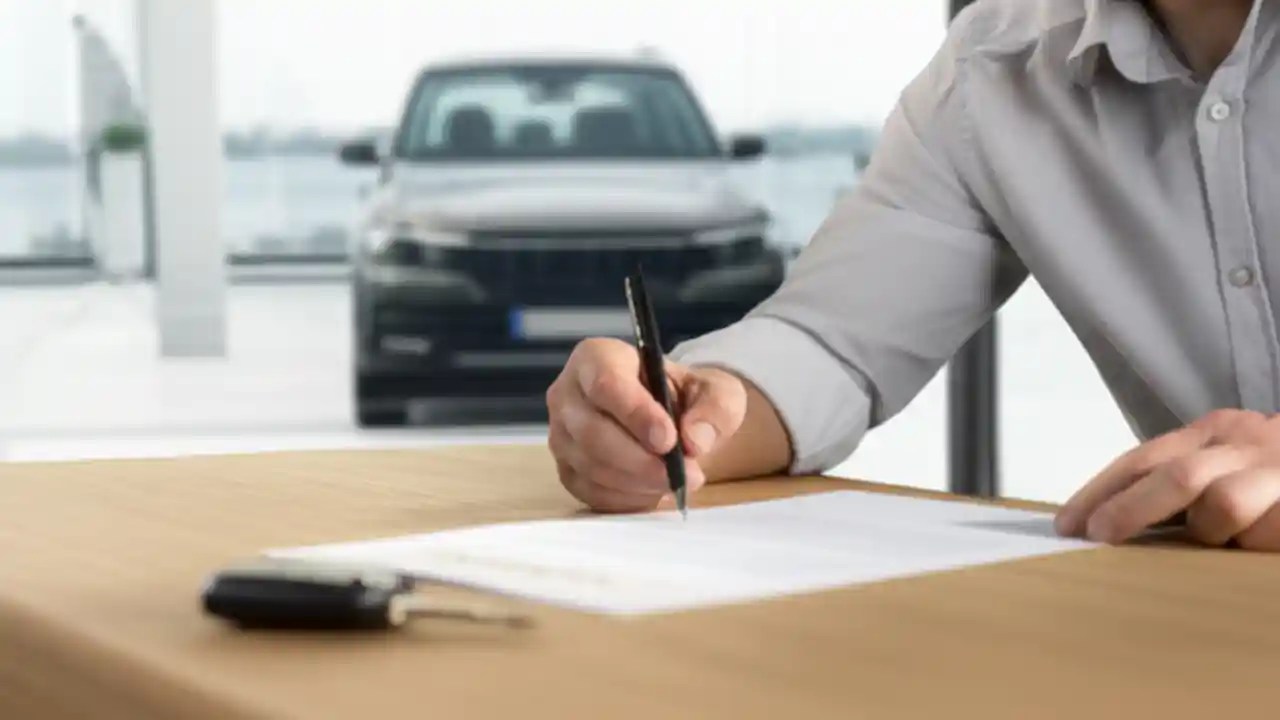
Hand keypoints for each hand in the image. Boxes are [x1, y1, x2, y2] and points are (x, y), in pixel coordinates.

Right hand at [545, 338, 746, 512]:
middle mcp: (568, 394)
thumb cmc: (687, 398)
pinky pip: (591, 492)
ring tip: (676, 481)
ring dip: (639, 482)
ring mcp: (561, 435)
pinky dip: (627, 498)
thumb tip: (694, 440)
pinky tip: (653, 490)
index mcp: (598, 357)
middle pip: (593, 432)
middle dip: (641, 460)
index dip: (636, 414)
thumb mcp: (716, 391)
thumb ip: (715, 409)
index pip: (606, 384)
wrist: (671, 423)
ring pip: (592, 466)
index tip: (669, 440)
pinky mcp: (567, 470)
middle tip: (684, 474)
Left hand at [1055, 409, 1279, 549]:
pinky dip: (1254, 545)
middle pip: (1176, 477)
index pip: (1141, 458)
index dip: (1099, 491)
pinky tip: (1259, 545)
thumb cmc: (1274, 471)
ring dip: (1212, 533)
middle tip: (1100, 540)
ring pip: (1225, 507)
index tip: (1066, 526)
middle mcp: (1245, 444)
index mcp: (1212, 432)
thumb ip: (1179, 480)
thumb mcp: (1227, 459)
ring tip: (1222, 540)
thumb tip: (1107, 520)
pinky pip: (1267, 533)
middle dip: (1132, 511)